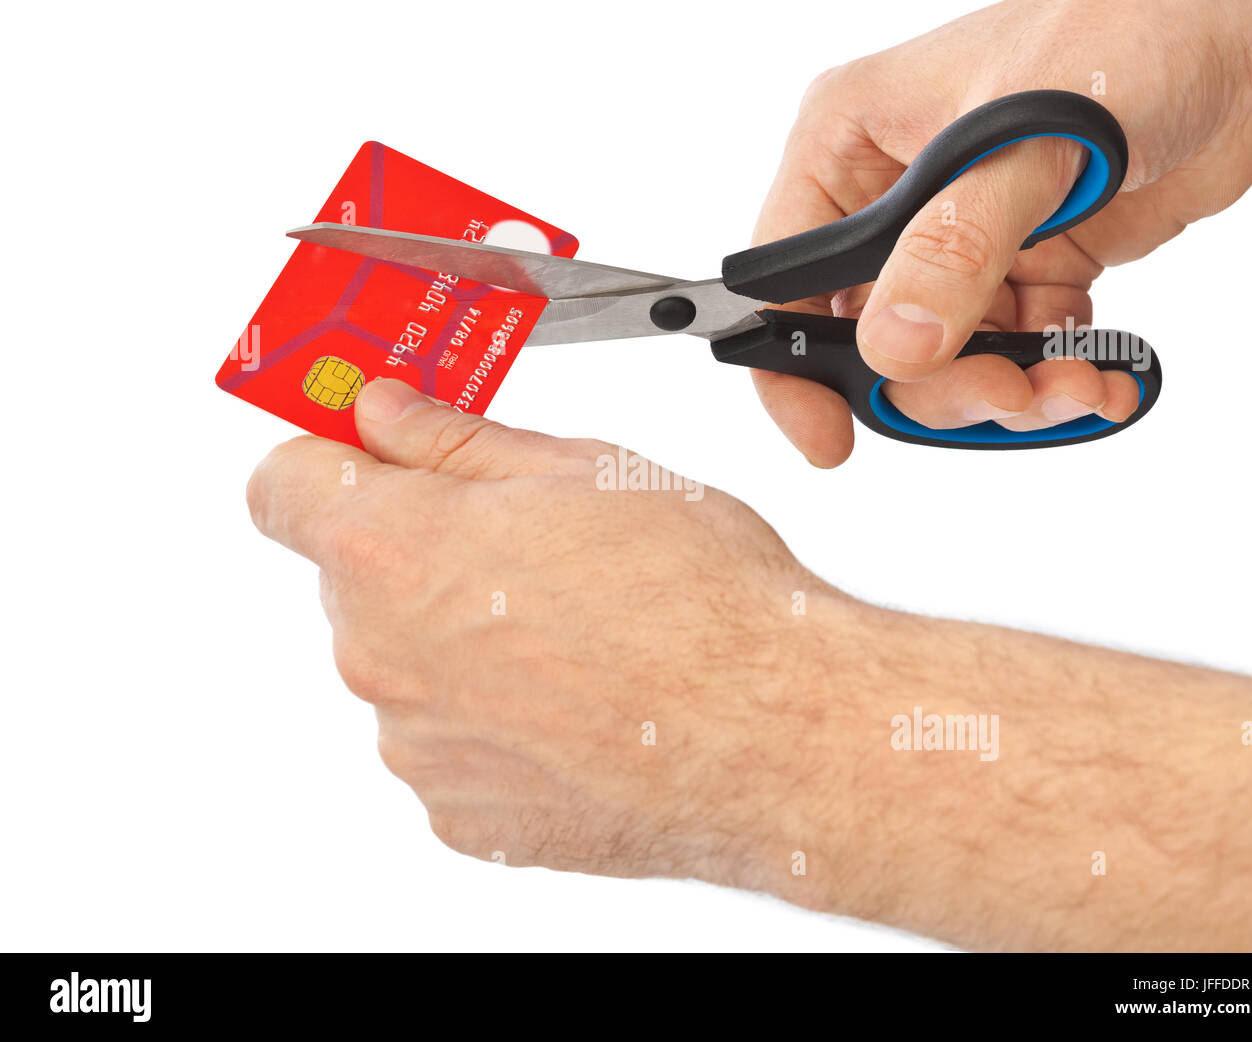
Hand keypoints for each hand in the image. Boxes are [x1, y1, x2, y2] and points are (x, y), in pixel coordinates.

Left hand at [246, 378, 858, 895]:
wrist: (767, 732)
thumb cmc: (693, 596)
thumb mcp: (577, 469)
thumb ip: (451, 441)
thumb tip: (383, 413)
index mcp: (390, 548)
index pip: (282, 486)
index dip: (328, 461)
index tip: (372, 457)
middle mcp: (376, 654)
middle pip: (356, 583)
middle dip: (419, 557)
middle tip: (523, 550)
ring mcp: (415, 746)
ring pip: (408, 670)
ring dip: (461, 647)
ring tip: (572, 639)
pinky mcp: (460, 816)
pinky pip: (451, 749)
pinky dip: (495, 727)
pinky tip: (577, 708)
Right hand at [754, 0, 1251, 464]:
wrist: (1239, 40)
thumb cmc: (1130, 32)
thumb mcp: (1022, 145)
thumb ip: (955, 250)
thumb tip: (896, 344)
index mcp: (849, 143)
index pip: (783, 278)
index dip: (793, 366)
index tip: (829, 435)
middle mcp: (891, 195)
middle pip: (868, 337)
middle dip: (936, 383)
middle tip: (1005, 391)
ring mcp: (956, 235)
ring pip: (942, 358)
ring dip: (1007, 387)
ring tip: (1074, 382)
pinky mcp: (1019, 263)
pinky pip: (1010, 348)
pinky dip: (1051, 374)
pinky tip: (1097, 373)